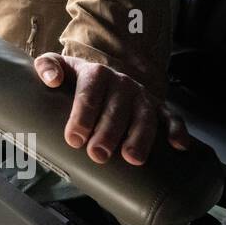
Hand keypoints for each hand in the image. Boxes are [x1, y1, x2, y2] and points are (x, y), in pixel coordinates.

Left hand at [34, 53, 189, 165]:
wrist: (98, 78)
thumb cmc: (74, 79)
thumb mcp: (58, 66)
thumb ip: (47, 66)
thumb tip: (51, 79)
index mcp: (96, 73)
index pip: (90, 92)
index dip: (83, 115)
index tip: (74, 139)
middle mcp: (121, 82)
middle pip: (117, 108)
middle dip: (108, 132)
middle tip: (97, 154)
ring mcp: (141, 95)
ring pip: (144, 115)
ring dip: (140, 137)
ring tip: (131, 158)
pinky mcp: (157, 107)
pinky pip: (171, 116)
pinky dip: (177, 129)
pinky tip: (178, 146)